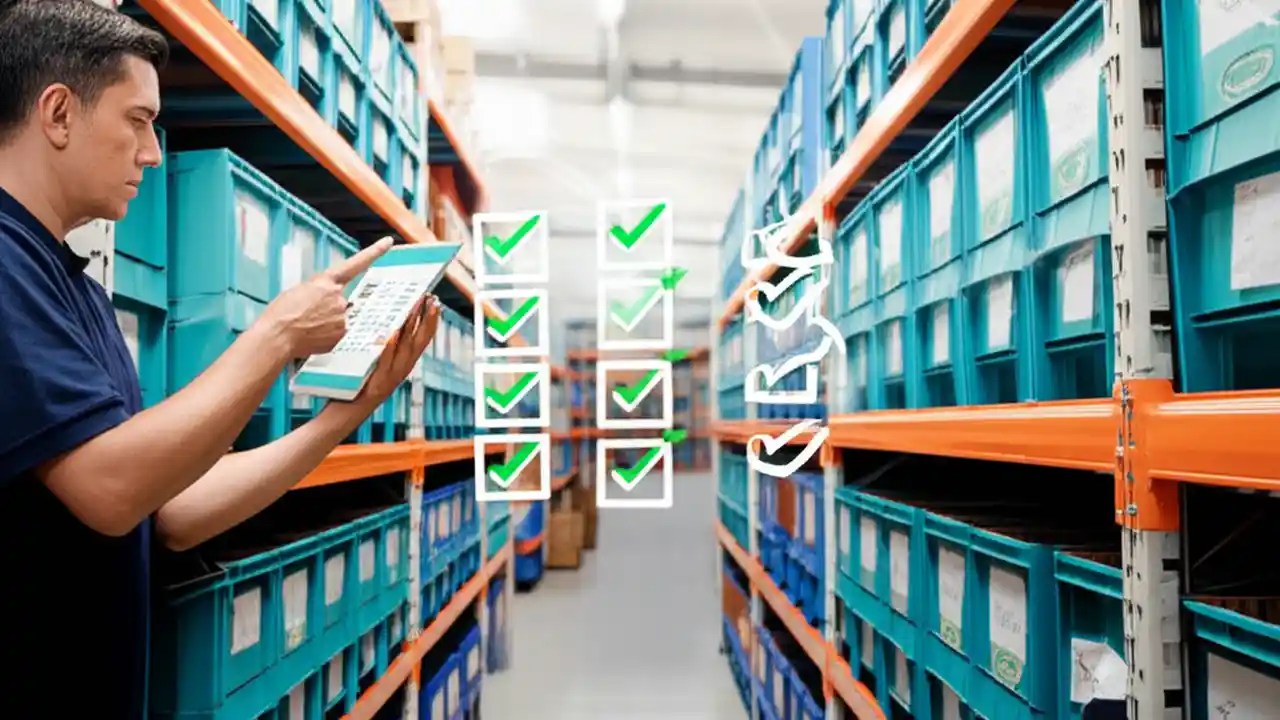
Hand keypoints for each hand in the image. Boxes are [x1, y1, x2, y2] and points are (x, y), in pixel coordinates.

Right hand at [263, 237, 393, 357]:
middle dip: (327, 308)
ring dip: (327, 322)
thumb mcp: (299, 291)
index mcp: (326, 281)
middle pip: (341, 300)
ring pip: (340, 318)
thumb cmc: (281, 312)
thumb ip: (319, 291)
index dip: (374, 252)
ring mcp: (343, 316)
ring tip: (308, 327)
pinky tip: (312, 336)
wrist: (277, 335)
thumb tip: (326, 302)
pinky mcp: (342, 334)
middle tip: (308, 315)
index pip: (356, 263)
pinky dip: (327, 335)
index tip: (389, 242)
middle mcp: (339, 297)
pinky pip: (338, 333)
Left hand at [356, 293, 441, 406]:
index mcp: (403, 364)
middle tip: (431, 300)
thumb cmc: (358, 386)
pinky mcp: (377, 385)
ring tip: (415, 310)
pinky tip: (392, 334)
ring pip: (406, 351)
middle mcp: (402, 370)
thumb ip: (382, 347)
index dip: (430, 321)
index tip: (433, 301)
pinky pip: (385, 363)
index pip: (421, 339)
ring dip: (412, 329)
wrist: (344, 414)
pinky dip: (389, 349)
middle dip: (427, 320)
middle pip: (419, 342)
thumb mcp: (374, 363)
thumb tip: (382, 321)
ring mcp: (391, 378)